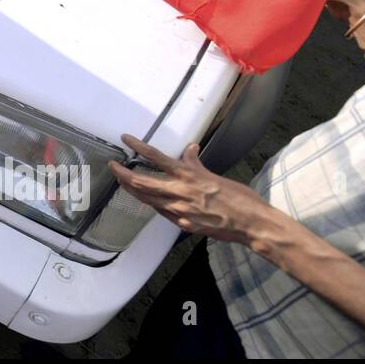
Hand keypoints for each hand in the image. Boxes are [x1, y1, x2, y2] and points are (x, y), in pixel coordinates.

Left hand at [110, 133, 279, 249]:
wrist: (251, 224)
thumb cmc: (239, 197)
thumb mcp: (215, 175)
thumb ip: (196, 164)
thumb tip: (191, 148)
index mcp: (188, 176)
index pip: (156, 157)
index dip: (138, 146)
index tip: (125, 138)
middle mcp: (179, 193)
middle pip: (141, 182)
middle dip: (122, 174)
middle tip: (113, 166)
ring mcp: (179, 211)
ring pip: (147, 199)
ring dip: (132, 189)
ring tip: (123, 181)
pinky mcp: (183, 225)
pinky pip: (162, 212)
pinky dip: (153, 203)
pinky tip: (148, 200)